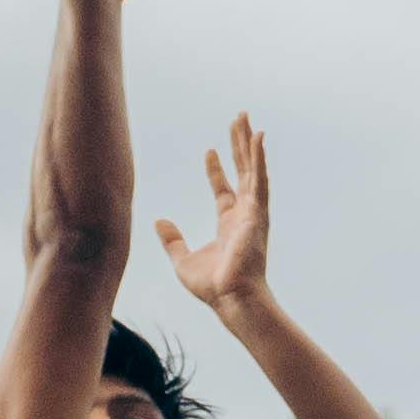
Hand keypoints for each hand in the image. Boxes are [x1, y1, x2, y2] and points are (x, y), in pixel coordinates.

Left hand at [155, 113, 273, 319]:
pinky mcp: (258, 212)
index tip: (210, 150)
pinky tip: (259, 137)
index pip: (224, 190)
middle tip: (238, 122)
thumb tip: (159, 221)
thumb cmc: (213, 287)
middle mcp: (244, 214)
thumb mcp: (182, 260)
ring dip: (250, 143)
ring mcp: (254, 212)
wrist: (231, 299)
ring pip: (252, 169)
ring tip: (247, 119)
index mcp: (229, 224)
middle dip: (239, 146)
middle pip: (242, 172)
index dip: (216, 170)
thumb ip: (172, 240)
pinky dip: (260, 158)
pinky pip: (260, 178)